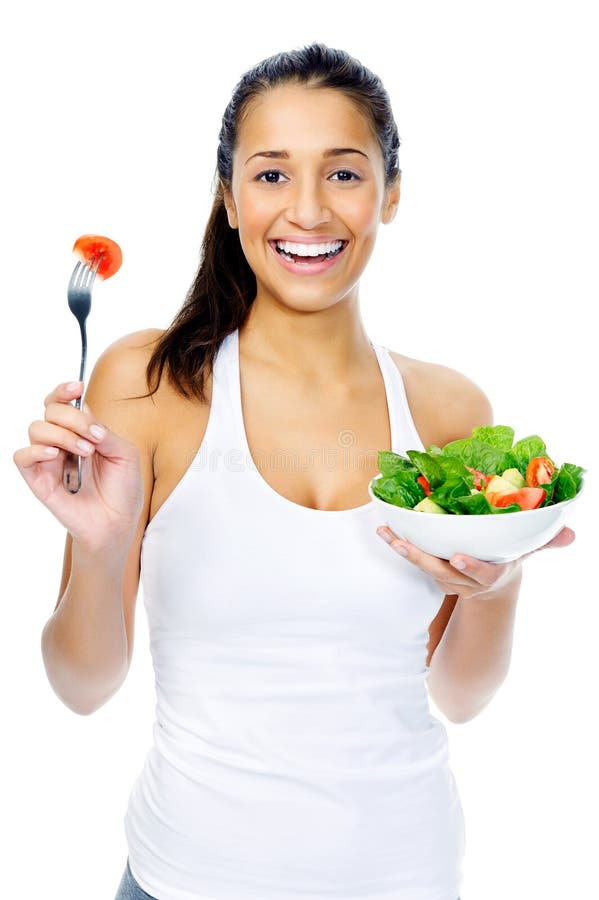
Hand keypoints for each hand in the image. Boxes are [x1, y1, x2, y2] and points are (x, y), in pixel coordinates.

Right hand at [13, 381, 144, 550]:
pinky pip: (21, 456)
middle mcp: (62, 442)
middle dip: (72, 417)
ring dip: (62, 434)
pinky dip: (35, 450)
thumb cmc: (123, 490)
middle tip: (93, 437)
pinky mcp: (38, 480)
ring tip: (84, 452)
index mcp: (82, 432)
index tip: (77, 388)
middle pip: (50, 410)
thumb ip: (105, 432)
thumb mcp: (125, 454)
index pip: (62, 402)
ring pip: (36, 428)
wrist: (118, 523)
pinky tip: (55, 455)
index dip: (65, 391)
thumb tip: (86, 416)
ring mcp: (49, 460)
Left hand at [376, 524, 575, 600]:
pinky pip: (415, 560)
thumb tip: (571, 534)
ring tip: (386, 533)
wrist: (490, 587)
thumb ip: (545, 542)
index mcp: (490, 575)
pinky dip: (400, 546)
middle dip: (420, 558)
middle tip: (401, 543)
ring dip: (403, 551)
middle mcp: (466, 580)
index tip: (459, 557)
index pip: (481, 574)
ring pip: (424, 567)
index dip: (471, 567)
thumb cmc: (508, 559)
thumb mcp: (527, 553)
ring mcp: (447, 579)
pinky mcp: (433, 573)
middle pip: (441, 572)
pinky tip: (385, 529)